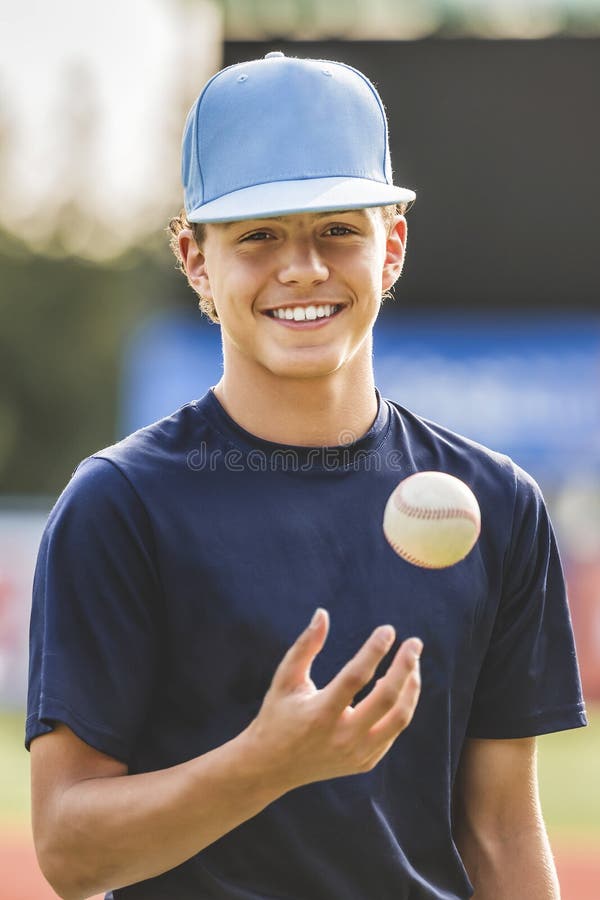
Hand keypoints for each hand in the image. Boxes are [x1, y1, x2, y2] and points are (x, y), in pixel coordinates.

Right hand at [244, 609, 421, 791]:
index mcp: (320, 714)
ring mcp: (357, 754)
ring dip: (411, 688)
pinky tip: (395, 687)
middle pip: (387, 699)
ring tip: (413, 663)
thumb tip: (323, 613)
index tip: (388, 629)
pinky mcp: (365, 762)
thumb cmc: (278, 714)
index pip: (356, 677)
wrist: (272, 767)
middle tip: (415, 643)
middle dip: (405, 666)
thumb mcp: (285, 678)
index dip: (374, 651)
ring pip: (399, 719)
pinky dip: (399, 706)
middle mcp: (342, 738)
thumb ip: (305, 646)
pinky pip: (392, 731)